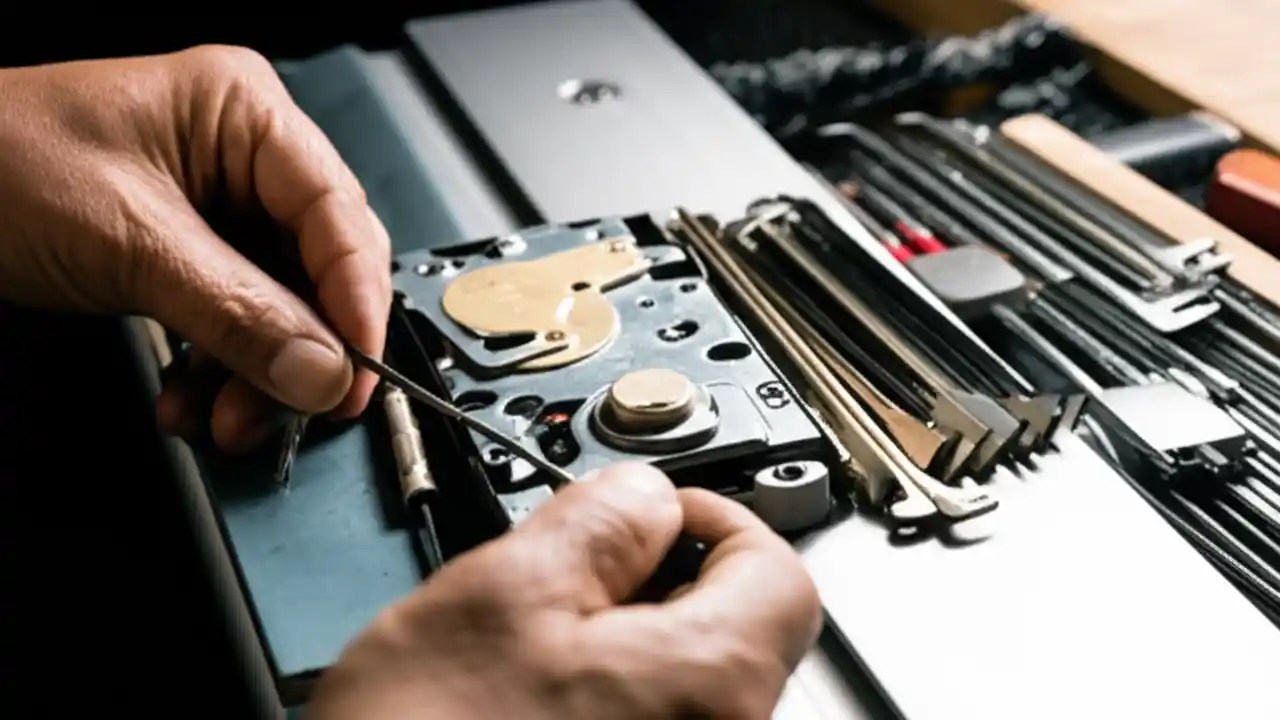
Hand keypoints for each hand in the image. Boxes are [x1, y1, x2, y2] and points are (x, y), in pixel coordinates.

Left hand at [0, 46, 390, 451]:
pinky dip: (218, 367)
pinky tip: (193, 398)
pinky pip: (233, 318)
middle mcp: (243, 156)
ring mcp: (218, 204)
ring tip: (226, 418)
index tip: (356, 371)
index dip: (357, 299)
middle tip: (294, 407)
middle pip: (317, 267)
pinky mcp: (189, 250)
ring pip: (280, 305)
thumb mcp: (130, 242)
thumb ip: (238, 312)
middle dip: (301, 347)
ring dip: (257, 373)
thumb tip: (324, 369)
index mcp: (245, 113)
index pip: (337, 214)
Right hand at [307, 463, 822, 719]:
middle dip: (654, 585)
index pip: (778, 571)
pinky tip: (531, 706)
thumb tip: (646, 496)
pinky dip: (606, 704)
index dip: (715, 519)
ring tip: (531, 653)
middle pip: (732, 633)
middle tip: (569, 579)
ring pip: (682, 687)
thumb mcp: (502, 595)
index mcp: (711, 684)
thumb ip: (600, 523)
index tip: (654, 513)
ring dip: (621, 648)